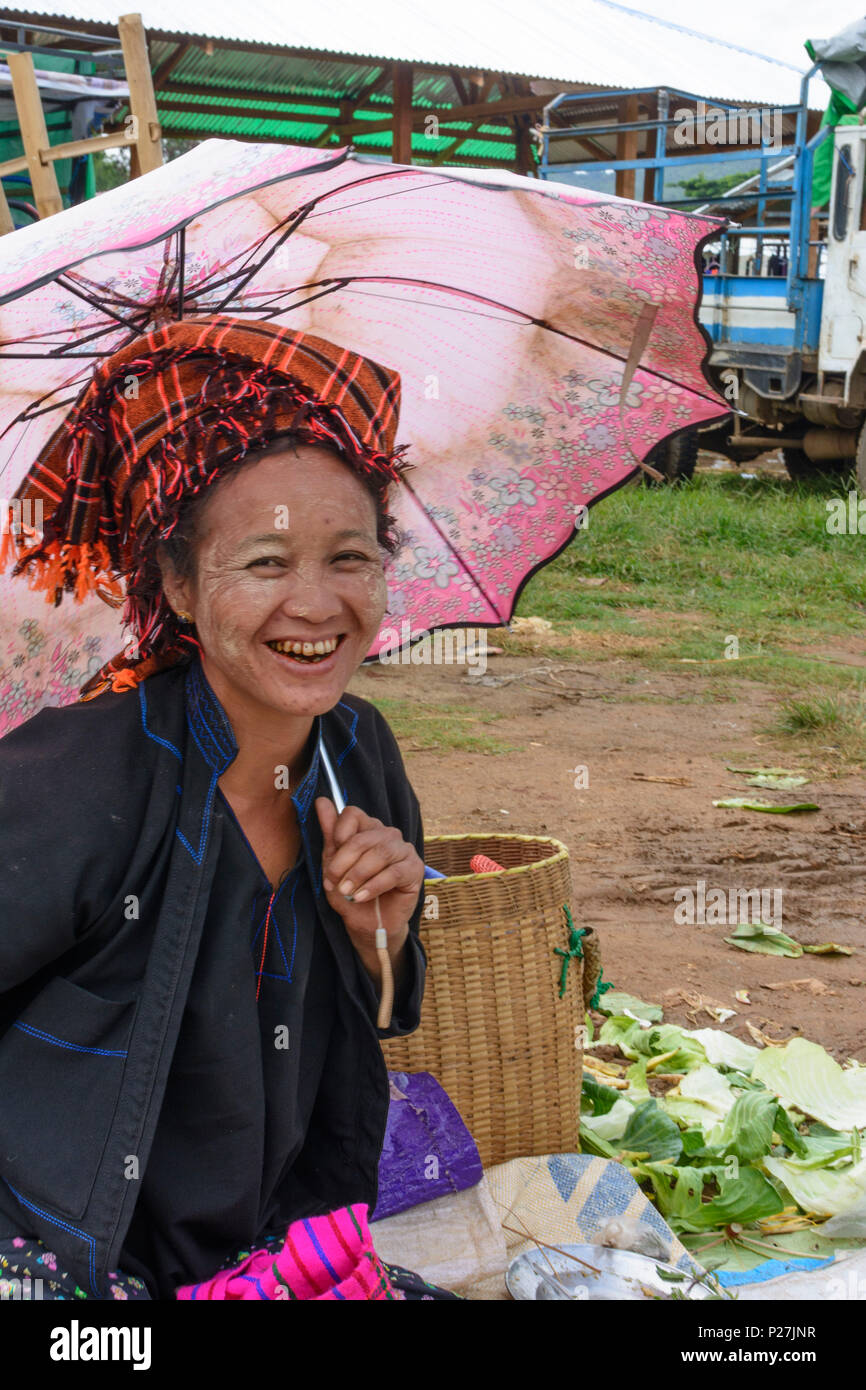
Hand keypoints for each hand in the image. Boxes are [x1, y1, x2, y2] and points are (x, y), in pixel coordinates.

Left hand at [314, 798, 423, 961]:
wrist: (367, 925)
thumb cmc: (351, 894)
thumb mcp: (334, 866)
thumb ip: (330, 834)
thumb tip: (321, 802)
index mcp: (368, 829)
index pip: (353, 814)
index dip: (338, 835)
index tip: (329, 863)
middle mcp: (388, 835)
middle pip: (364, 837)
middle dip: (344, 862)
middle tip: (333, 883)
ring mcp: (403, 850)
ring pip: (380, 852)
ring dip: (358, 875)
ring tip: (348, 892)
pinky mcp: (415, 869)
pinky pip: (394, 872)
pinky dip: (374, 886)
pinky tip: (362, 897)